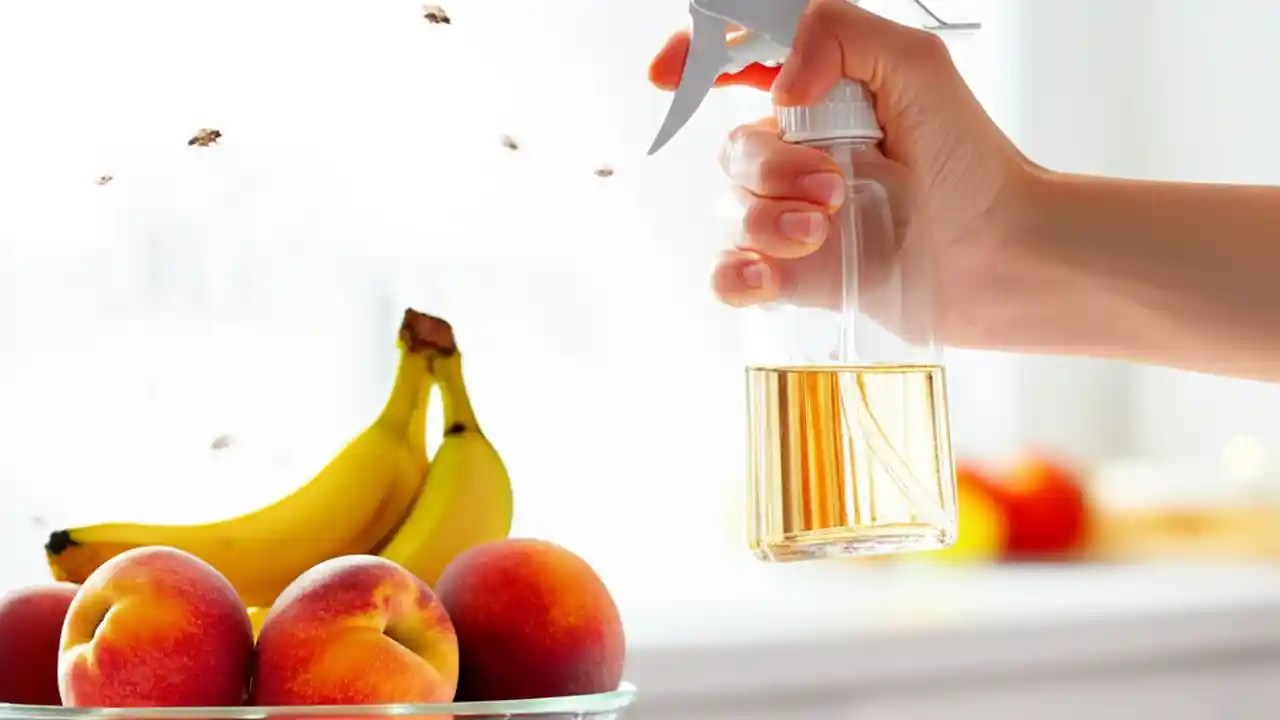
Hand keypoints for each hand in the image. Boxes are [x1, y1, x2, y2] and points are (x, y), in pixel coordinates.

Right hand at [649, 0, 1038, 347]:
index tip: (669, 75)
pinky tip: (767, 277)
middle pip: (734, 148)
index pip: (735, 64)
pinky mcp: (792, 275)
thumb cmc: (968, 160)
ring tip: (824, 232)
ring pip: (730, 212)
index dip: (694, 61)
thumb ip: (839, 34)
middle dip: (774, 167)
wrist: (998, 254)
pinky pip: (726, 274)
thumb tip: (775, 80)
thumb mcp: (916, 66)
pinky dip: (734, 274)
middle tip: (834, 187)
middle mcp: (796, 154)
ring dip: (767, 222)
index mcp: (818, 95)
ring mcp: (789, 216)